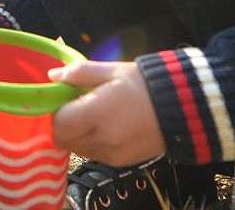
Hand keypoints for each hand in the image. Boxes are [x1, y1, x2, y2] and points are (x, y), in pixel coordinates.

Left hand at [49, 59, 164, 166]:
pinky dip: (90, 144)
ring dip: (75, 136)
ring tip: (90, 118)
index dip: (55, 113)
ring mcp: (111, 154)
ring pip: (77, 150)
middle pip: (64, 141)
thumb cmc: (143, 85)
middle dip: (62, 126)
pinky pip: (93, 155)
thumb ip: (79, 73)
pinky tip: (103, 128)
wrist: (180, 109)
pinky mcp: (120, 162)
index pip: (59, 124)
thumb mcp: (111, 71)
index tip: (62, 101)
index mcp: (98, 113)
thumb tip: (53, 76)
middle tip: (73, 109)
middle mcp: (103, 138)